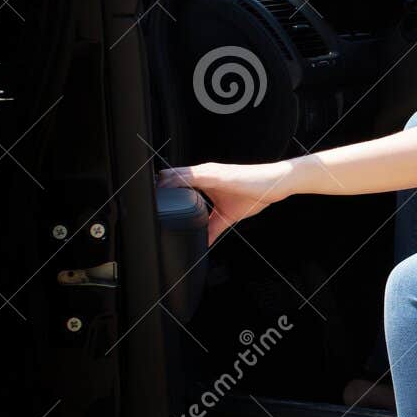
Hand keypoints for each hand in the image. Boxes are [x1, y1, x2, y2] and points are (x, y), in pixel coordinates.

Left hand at [155, 160, 289, 244]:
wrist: (277, 183)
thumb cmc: (256, 193)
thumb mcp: (228, 216)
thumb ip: (212, 228)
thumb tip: (202, 243)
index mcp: (205, 181)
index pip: (174, 182)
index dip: (160, 191)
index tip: (148, 205)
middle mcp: (204, 173)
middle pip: (168, 177)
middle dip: (154, 189)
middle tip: (139, 205)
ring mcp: (208, 172)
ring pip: (174, 175)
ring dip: (158, 185)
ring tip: (145, 199)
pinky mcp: (216, 175)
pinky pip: (189, 177)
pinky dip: (175, 183)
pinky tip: (165, 191)